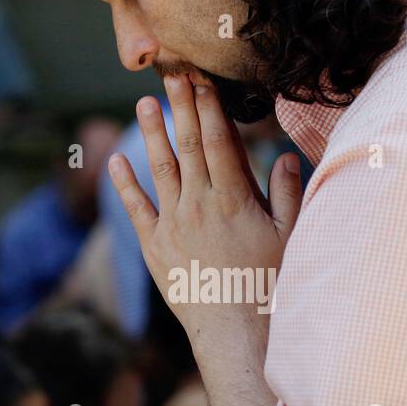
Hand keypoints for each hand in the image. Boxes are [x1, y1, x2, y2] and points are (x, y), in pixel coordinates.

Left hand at [109, 73, 301, 343]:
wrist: (236, 332)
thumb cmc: (270, 286)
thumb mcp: (290, 238)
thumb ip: (288, 194)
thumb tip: (286, 154)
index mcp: (235, 199)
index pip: (219, 141)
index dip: (210, 108)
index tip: (203, 80)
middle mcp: (200, 204)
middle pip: (188, 145)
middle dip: (181, 107)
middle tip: (171, 74)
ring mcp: (173, 223)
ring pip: (160, 168)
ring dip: (151, 133)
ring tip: (143, 103)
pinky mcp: (154, 246)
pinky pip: (136, 208)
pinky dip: (124, 183)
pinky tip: (116, 160)